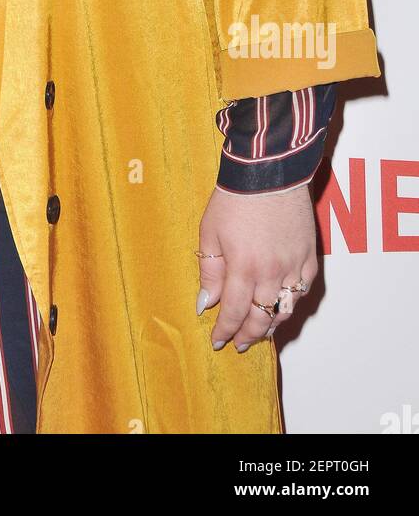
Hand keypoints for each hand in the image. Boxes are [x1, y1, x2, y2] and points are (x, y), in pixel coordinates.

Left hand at [197, 184, 316, 350]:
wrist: (270, 172)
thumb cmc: (235, 198)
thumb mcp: (210, 232)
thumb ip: (210, 271)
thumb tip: (206, 304)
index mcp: (243, 267)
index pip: (233, 312)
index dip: (225, 330)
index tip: (218, 341)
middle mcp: (271, 273)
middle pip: (260, 318)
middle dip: (247, 334)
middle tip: (238, 343)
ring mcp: (293, 266)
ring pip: (284, 309)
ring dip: (270, 325)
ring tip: (259, 331)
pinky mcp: (309, 257)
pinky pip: (302, 291)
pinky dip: (290, 303)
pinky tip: (280, 305)